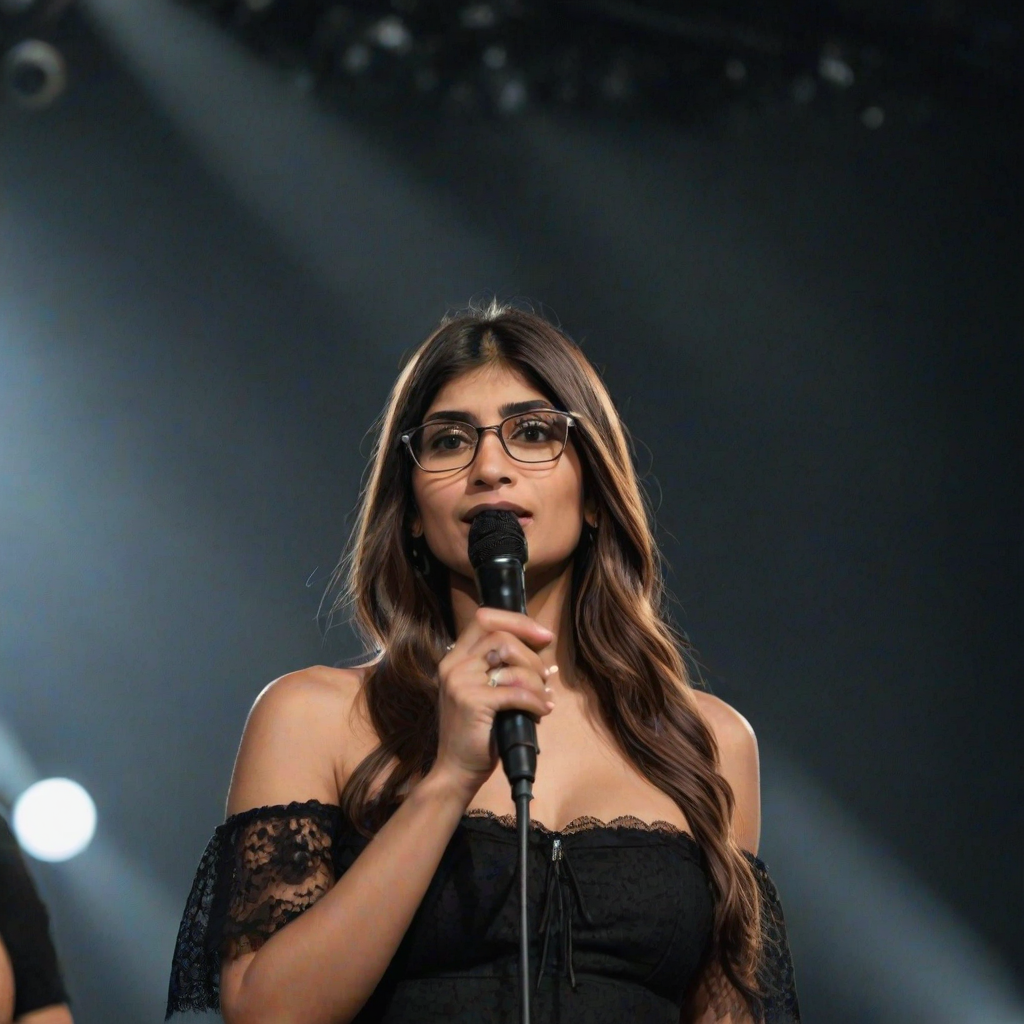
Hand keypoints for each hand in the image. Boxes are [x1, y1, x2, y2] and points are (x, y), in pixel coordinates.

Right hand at [431, 607, 554, 799]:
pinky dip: (535, 700)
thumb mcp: (487, 693)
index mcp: (455, 658)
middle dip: (531, 654)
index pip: (485, 619)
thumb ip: (506, 671)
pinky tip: (542, 711)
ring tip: (542, 695)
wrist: (456, 770)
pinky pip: (515, 692)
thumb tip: (546, 659)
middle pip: (501, 636)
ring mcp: (460, 682)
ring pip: (510, 661)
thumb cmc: (477, 733)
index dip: (518, 622)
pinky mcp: (472, 702)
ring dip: (535, 678)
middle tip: (544, 676)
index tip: (543, 636)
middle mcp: (453, 664)